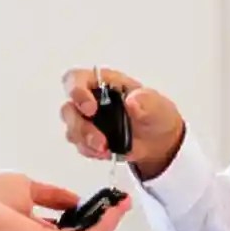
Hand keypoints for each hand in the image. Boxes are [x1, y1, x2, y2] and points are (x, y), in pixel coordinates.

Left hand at [0, 171, 129, 230]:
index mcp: (33, 228)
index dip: (89, 212)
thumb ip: (51, 194)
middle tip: (121, 203)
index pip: (68, 225)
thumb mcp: (26, 187)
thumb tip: (71, 198)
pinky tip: (112, 211)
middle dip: (105, 218)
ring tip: (122, 206)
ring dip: (108, 222)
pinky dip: (101, 226)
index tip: (104, 199)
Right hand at [60, 67, 186, 179]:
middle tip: (99, 138)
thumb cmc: (156, 115)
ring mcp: (89, 120)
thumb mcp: (157, 105)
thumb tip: (132, 101)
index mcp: (105, 83)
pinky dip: (90, 151)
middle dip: (80, 125)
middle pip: (69, 108)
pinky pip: (80, 145)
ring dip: (85, 141)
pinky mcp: (89, 139)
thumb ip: (146, 101)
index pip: (77, 78)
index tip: (90, 108)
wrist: (160, 143)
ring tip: (105, 148)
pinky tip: (107, 152)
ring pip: (71, 128)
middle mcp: (91, 99)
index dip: (76, 90)